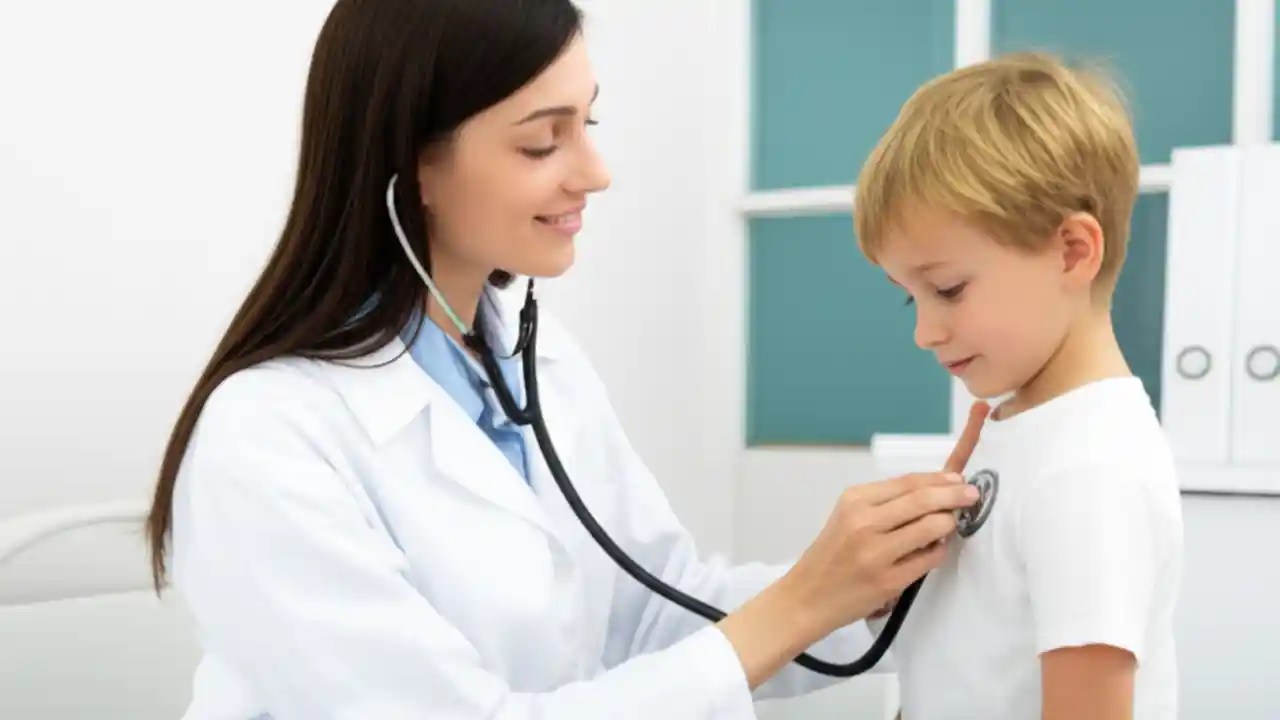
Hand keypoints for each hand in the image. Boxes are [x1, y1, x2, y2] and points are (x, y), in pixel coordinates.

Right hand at [718, 402, 987, 688]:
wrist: (806, 596)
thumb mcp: (847, 517)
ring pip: (931, 528)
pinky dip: (939, 551)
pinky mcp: (888, 581)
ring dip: (949, 524)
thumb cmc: (831, 555)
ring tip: (951, 524)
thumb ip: (884, 504)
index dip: (939, 480)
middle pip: (922, 500)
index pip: (907, 482)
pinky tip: (936, 549)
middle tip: (972, 496)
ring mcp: (876, 553)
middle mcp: (863, 522)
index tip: (959, 481)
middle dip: (954, 496)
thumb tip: (934, 491)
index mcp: (853, 500)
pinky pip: (928, 559)